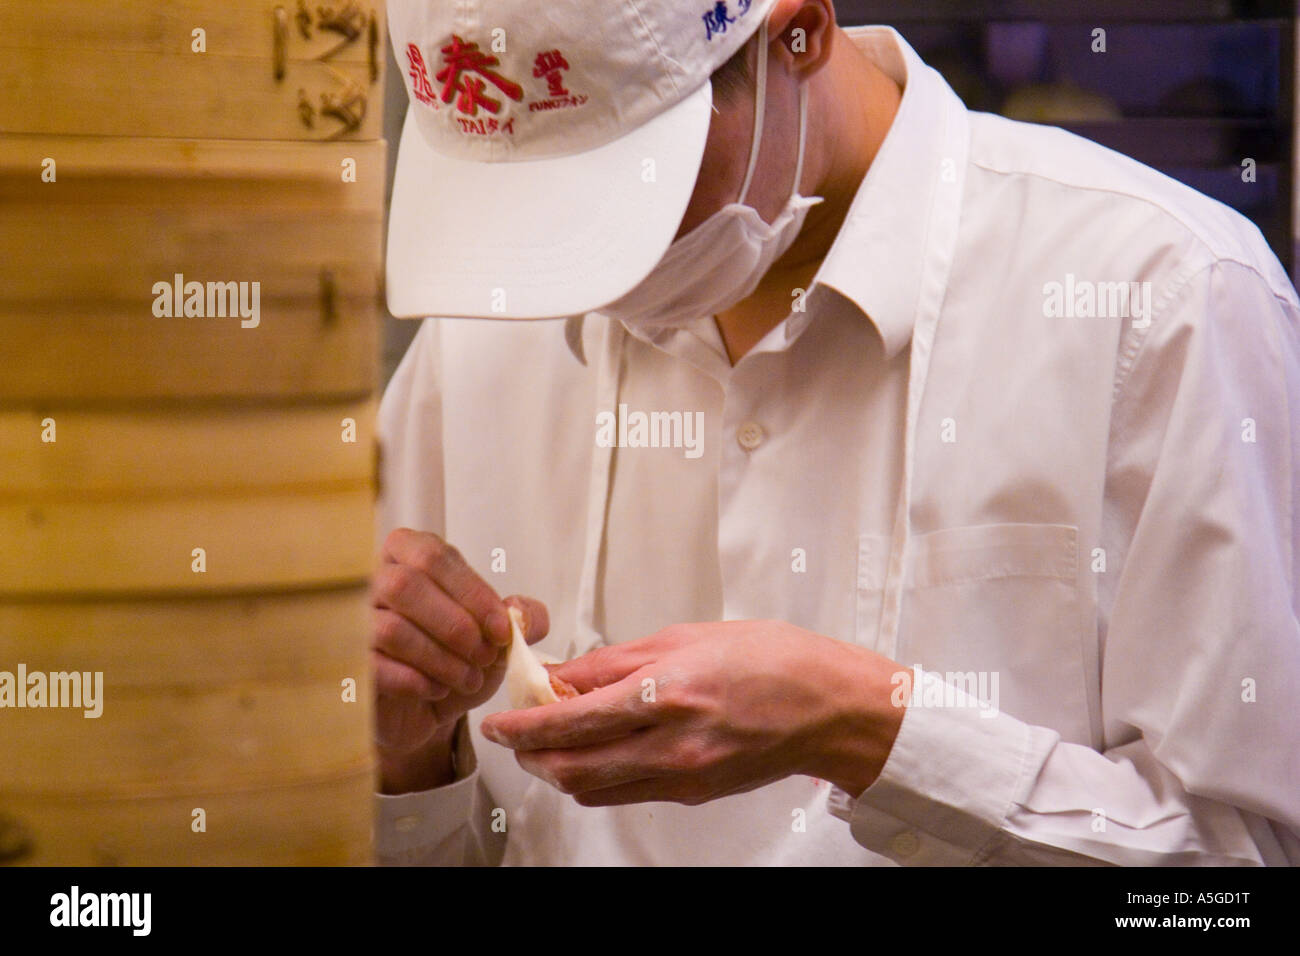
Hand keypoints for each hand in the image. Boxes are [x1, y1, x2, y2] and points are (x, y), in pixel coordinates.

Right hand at [371, 527, 548, 787]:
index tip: (503, 631)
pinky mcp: (347, 664)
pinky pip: (375, 666)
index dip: (474, 594)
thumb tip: (524, 615)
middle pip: (406, 585)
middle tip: (485, 656)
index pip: (435, 557)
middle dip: (456, 626)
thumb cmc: (456, 656)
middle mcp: (372, 579)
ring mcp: (352, 622)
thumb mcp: (496, 634)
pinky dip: (417, 681)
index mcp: (408, 553)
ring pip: (392, 629)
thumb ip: (521, 616)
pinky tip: (437, 689)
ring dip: (442, 659)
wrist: (423, 708)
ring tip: (468, 678)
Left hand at [478, 620, 905, 806]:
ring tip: (550, 741)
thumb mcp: (684, 637)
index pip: (571, 721)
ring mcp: (682, 776)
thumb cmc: (771, 659)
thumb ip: (615, 661)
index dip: (524, 726)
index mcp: (667, 693)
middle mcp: (671, 744)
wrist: (828, 706)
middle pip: (572, 770)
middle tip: (514, 736)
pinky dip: (598, 776)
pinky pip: (626, 792)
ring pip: (594, 789)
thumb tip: (563, 673)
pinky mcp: (692, 794)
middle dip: (531, 757)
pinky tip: (597, 750)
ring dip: (560, 769)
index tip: (498, 721)